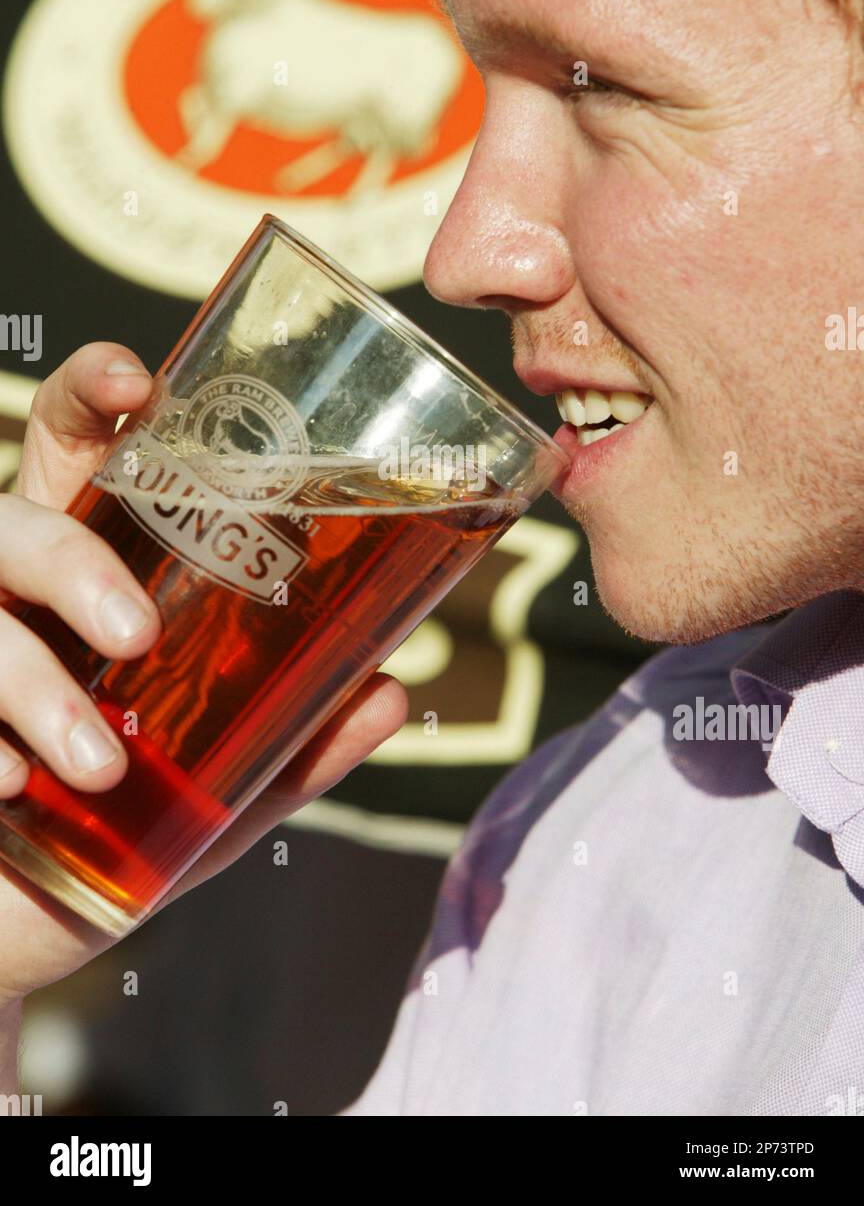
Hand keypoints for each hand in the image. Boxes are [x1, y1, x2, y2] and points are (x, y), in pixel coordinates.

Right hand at [0, 343, 407, 1004]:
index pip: (75, 443)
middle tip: (136, 634)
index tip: (139, 381)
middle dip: (70, 561)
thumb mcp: (219, 793)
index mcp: (87, 568)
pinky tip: (9, 792)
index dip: (92, 389)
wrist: (21, 926)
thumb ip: (294, 746)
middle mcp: (11, 593)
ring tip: (98, 765)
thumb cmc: (117, 834)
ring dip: (30, 681)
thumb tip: (391, 690)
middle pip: (15, 518)